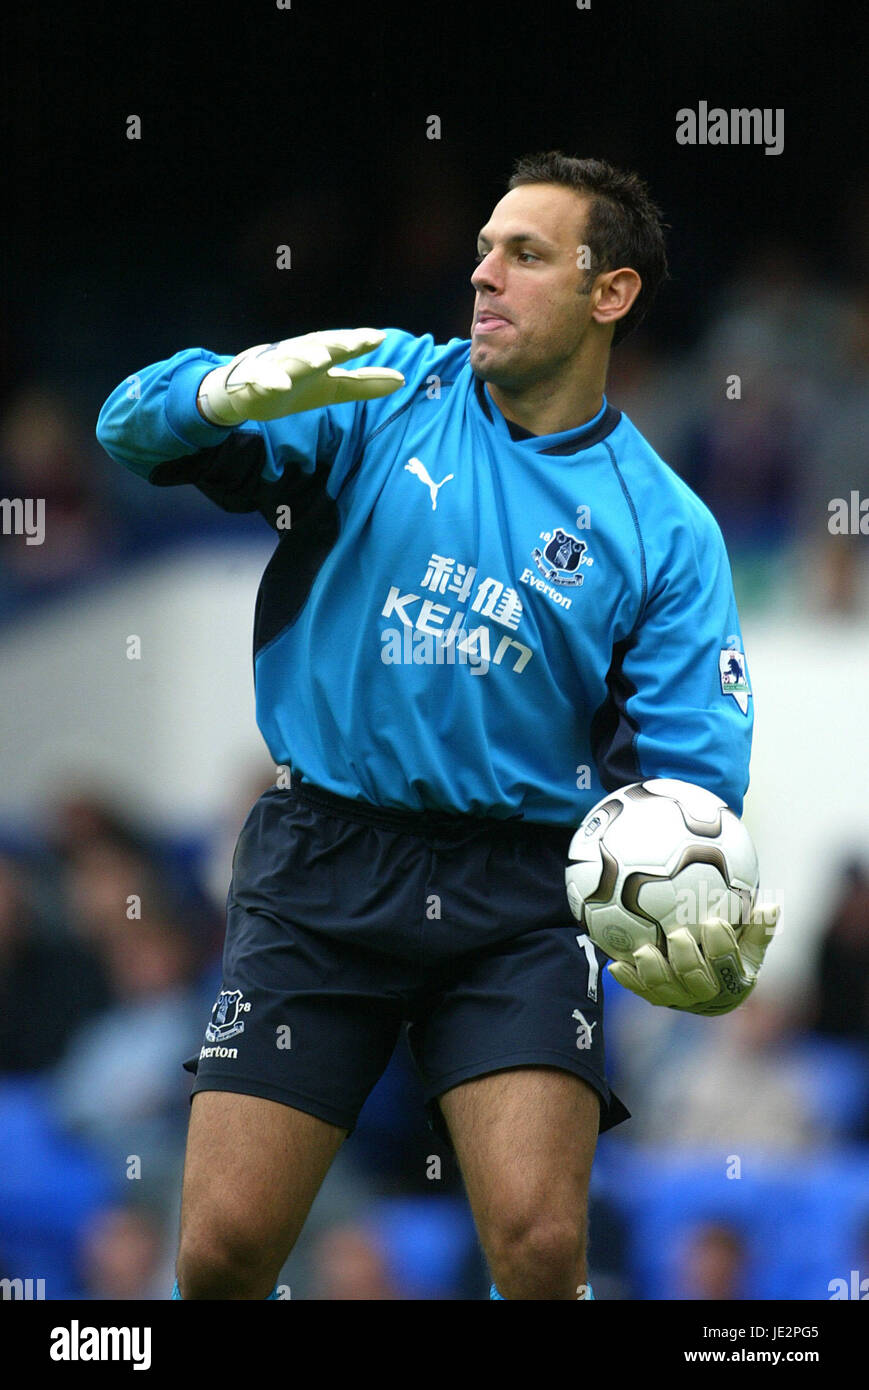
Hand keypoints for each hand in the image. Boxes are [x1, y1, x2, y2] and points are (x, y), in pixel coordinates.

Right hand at [197, 329, 405, 425]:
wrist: (244, 392)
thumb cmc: (295, 384)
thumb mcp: (333, 387)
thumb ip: (364, 383)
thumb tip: (402, 380)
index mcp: (317, 353)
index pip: (340, 344)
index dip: (358, 340)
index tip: (379, 337)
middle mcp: (297, 353)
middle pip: (318, 345)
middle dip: (336, 343)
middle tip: (356, 343)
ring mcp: (274, 365)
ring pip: (290, 357)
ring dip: (305, 357)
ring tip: (321, 360)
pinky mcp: (254, 381)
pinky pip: (261, 379)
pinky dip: (270, 380)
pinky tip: (280, 385)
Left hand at [607, 904, 779, 1014]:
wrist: (706, 965)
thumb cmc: (731, 943)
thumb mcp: (748, 937)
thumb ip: (757, 926)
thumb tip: (772, 908)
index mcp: (735, 981)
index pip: (730, 967)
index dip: (722, 948)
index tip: (714, 921)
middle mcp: (707, 996)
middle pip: (697, 984)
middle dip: (688, 961)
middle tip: (677, 935)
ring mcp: (679, 999)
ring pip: (664, 992)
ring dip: (653, 972)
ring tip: (644, 951)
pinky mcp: (655, 997)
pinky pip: (639, 990)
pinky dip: (629, 978)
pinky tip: (616, 963)